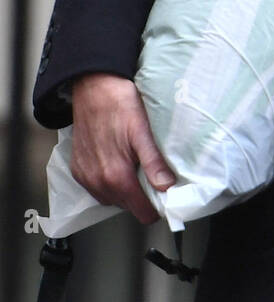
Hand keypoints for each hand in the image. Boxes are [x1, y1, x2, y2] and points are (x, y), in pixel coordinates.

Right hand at [70, 73, 174, 225]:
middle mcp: (98, 182)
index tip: (167, 197)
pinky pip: (97, 189)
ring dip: (125, 191)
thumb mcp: (143, 132)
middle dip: (142, 197)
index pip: (142, 213)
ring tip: (136, 169)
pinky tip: (118, 166)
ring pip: (112, 199)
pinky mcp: (78, 170)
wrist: (93, 88)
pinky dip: (109, 183)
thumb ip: (154, 163)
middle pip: (128, 207)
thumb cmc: (119, 105)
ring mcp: (86, 177)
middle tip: (154, 176)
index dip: (157, 208)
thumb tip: (167, 187)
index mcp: (117, 176)